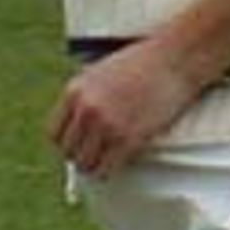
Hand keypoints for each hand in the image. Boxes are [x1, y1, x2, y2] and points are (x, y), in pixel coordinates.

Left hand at [48, 36, 196, 177]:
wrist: (175, 59)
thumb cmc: (143, 63)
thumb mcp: (101, 73)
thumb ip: (86, 97)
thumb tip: (79, 129)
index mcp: (75, 90)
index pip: (54, 132)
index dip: (66, 142)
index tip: (77, 145)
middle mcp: (87, 109)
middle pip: (68, 151)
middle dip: (80, 155)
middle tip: (94, 155)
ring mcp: (107, 125)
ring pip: (85, 164)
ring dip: (94, 166)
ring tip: (106, 161)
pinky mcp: (128, 138)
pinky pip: (107, 168)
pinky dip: (109, 170)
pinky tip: (117, 164)